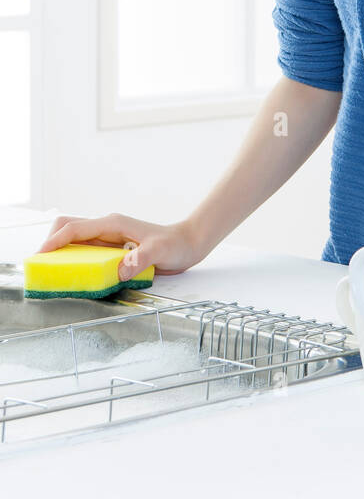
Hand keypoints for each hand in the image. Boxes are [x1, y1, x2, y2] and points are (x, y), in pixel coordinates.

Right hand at [33, 212, 205, 278]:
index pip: (75, 228)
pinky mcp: (111, 248)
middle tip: (41, 265)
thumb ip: (141, 258)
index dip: (55, 241)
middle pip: (68, 228)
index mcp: (112, 224)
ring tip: (50, 272)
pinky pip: (85, 251)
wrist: (188, 243)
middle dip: (51, 242)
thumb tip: (121, 268)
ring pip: (74, 240)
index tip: (40, 255)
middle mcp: (106, 228)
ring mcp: (108, 238)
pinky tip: (73, 274)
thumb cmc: (175, 244)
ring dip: (60, 252)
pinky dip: (74, 260)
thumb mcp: (160, 252)